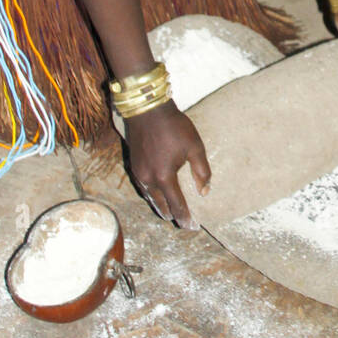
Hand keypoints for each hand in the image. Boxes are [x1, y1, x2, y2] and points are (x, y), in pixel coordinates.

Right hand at [126, 100, 210, 229]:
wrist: (147, 110)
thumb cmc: (174, 127)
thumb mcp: (195, 147)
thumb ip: (202, 171)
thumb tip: (204, 191)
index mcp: (164, 177)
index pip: (176, 205)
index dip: (185, 217)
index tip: (192, 226)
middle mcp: (149, 180)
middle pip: (160, 206)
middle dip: (172, 216)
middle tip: (182, 223)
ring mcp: (138, 173)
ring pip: (150, 198)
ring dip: (160, 207)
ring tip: (169, 213)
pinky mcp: (134, 166)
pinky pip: (143, 188)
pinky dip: (151, 196)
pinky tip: (156, 195)